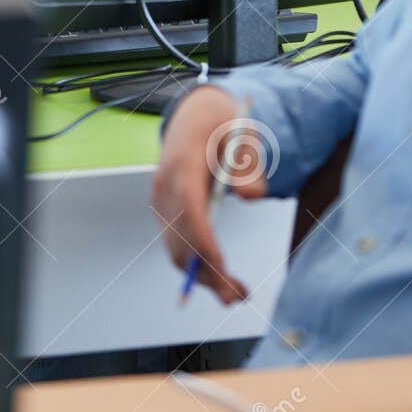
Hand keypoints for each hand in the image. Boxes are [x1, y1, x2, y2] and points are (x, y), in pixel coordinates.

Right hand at [151, 85, 267, 303]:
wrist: (193, 116)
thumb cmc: (223, 127)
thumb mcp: (244, 136)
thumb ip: (250, 165)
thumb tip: (252, 197)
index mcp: (183, 163)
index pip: (189, 211)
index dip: (204, 243)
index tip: (225, 269)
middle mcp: (164, 185)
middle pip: (179, 238)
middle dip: (206, 273)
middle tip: (239, 295)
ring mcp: (160, 200)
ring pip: (174, 249)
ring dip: (201, 277)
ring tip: (235, 293)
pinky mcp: (163, 211)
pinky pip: (175, 244)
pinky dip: (194, 265)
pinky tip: (219, 277)